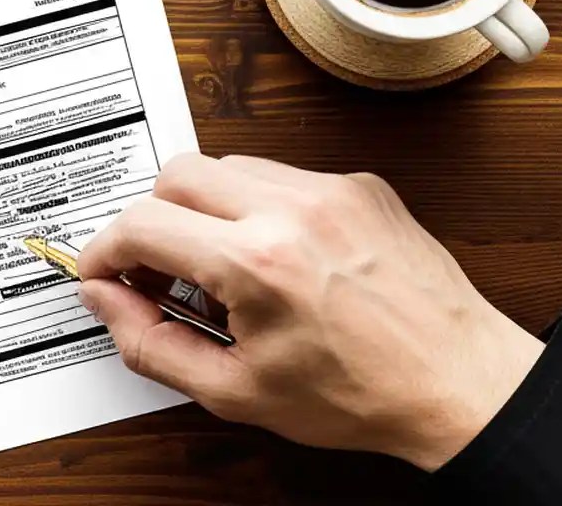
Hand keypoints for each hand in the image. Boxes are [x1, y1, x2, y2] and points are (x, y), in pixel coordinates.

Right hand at [77, 153, 543, 470]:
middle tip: (159, 269)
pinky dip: (257, 207)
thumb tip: (107, 302)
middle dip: (151, 219)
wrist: (459, 384)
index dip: (105, 252)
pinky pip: (280, 174)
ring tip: (220, 266)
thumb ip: (151, 344)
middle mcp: (293, 211)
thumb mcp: (235, 392)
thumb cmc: (361, 394)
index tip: (103, 272)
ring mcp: (330, 190)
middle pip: (175, 173)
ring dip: (204, 209)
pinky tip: (272, 255)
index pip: (142, 225)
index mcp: (258, 263)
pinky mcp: (359, 184)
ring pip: (226, 166)